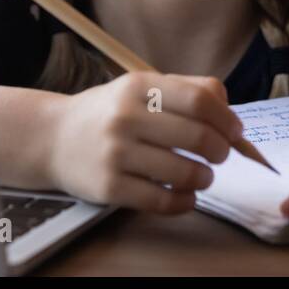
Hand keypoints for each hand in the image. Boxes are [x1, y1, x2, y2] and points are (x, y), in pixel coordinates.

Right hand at [48, 72, 243, 213]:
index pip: (199, 100)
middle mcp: (126, 117)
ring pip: (183, 172)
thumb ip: (186, 90)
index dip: (227, 119)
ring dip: (204, 178)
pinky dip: (184, 202)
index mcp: (139, 86)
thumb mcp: (141, 87)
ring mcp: (115, 153)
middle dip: (220, 151)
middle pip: (197, 137)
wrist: (52, 137)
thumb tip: (230, 113)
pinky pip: (161, 201)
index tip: (236, 132)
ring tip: (202, 176)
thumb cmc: (108, 112)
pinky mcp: (108, 187)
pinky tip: (185, 196)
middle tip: (220, 156)